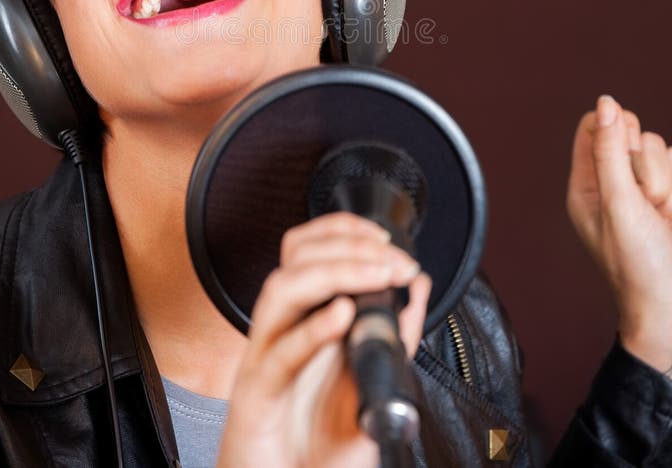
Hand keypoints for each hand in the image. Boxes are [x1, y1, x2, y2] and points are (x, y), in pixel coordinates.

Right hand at [217, 212, 431, 467]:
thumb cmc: (319, 446)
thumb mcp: (372, 383)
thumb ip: (395, 337)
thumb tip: (419, 286)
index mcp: (302, 319)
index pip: (310, 249)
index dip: (344, 230)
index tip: (386, 238)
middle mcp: (280, 329)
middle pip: (296, 259)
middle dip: (348, 246)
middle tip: (392, 260)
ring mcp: (264, 357)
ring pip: (282, 290)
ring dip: (332, 273)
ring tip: (375, 275)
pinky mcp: (257, 394)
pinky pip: (279, 353)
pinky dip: (312, 330)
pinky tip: (343, 316)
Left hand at [567, 95, 671, 372]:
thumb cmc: (639, 265)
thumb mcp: (618, 203)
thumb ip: (610, 151)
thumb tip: (605, 103)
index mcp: (587, 185)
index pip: (593, 127)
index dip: (613, 127)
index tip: (626, 145)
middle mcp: (615, 184)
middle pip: (632, 135)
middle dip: (645, 163)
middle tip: (645, 199)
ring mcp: (647, 192)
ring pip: (661, 150)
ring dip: (664, 181)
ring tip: (662, 215)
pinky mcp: (671, 198)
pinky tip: (671, 214)